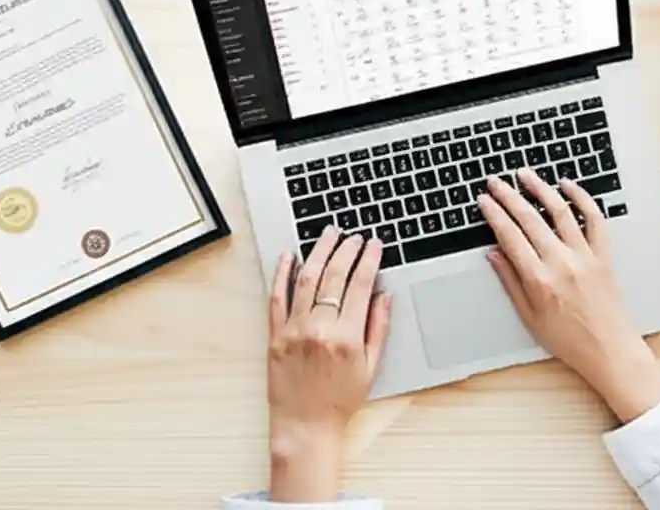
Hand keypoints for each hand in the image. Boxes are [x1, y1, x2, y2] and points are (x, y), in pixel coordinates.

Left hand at [266, 228, 391, 502]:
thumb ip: (378, 328)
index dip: (369, 260)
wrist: (306, 425)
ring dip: (319, 252)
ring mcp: (294, 330)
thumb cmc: (340, 400)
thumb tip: (384, 296)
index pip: (361, 286)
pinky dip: (282, 274)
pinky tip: (289, 256)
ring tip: (328, 235)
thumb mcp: (370, 367)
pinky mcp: (275, 335)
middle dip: (346, 250)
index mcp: (347, 337)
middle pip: (334, 277)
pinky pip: (277, 297)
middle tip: (353, 236)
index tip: (374, 244)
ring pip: (306, 279)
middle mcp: (320, 329)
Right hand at [478, 169, 659, 422]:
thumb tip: (494, 254)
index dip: (494, 215)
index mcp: (539, 280)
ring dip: (540, 189)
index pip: (510, 237)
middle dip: (508, 196)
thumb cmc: (570, 341)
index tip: (484, 201)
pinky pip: (594, 220)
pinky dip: (582, 199)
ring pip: (560, 211)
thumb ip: (510, 282)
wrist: (610, 351)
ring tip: (525, 175)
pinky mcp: (603, 256)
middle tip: (495, 182)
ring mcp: (584, 256)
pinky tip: (568, 186)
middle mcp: (561, 263)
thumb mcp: (530, 317)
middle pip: (529, 218)